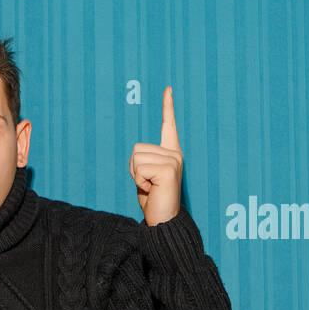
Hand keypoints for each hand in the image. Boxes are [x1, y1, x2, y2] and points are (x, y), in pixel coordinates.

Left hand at [129, 86, 182, 225]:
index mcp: (171, 153)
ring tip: (150, 186)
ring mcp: (173, 160)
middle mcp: (174, 154)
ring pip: (136, 158)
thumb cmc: (153, 200)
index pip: (168, 125)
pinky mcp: (169, 169)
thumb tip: (137, 154)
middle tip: (147, 183)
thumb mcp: (145, 177)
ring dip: (136, 175)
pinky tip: (152, 189)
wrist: (163, 220)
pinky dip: (139, 181)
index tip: (168, 88)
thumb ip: (143, 162)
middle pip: (136, 149)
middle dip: (134, 168)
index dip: (168, 107)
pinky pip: (139, 168)